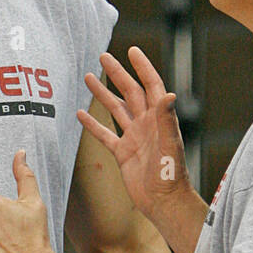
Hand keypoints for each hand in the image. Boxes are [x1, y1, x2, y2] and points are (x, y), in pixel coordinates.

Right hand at [80, 47, 192, 221]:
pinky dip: (93, 124)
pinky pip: (105, 135)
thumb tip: (169, 94)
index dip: (143, 67)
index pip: (151, 86)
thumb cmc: (171, 176)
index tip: (132, 51)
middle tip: (103, 56)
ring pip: (116, 110)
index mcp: (159, 119)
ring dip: (103, 94)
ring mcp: (134, 138)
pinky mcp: (123, 154)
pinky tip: (81, 114)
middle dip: (118, 74)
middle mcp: (146, 124)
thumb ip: (167, 120)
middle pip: (130, 92)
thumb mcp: (169, 145)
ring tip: (89, 77)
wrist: (163, 202)